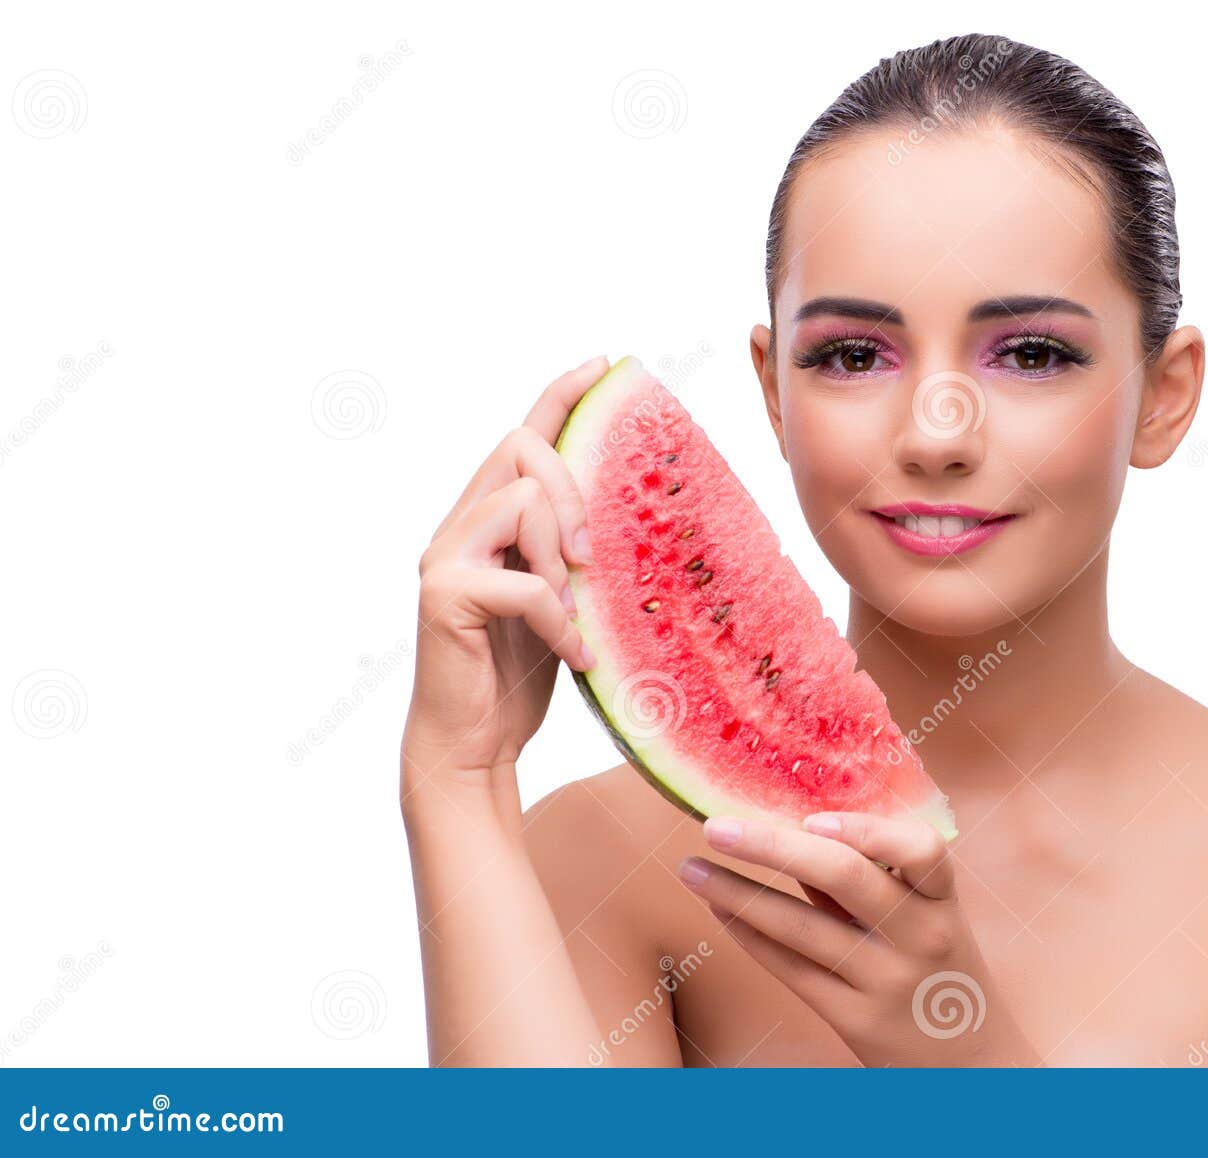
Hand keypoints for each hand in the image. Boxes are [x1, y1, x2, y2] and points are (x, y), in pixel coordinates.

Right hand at [402, 355, 607, 819]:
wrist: (473, 746)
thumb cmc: (517, 674)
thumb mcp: (563, 598)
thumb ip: (573, 551)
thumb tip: (622, 517)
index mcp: (488, 521)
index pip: (523, 437)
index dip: (560, 394)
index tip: (604, 362)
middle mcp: (458, 526)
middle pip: (522, 448)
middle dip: (573, 490)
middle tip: (593, 559)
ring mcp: (445, 557)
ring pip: (521, 499)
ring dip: (563, 554)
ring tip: (574, 608)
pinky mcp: (445, 595)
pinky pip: (525, 581)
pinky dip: (560, 618)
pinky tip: (575, 651)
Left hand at [676, 812, 1041, 1066]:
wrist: (974, 1066)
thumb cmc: (938, 970)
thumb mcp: (926, 919)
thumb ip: (873, 878)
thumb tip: (795, 826)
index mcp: (942, 901)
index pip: (922, 851)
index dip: (865, 829)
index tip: (812, 817)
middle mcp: (920, 937)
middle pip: (844, 878)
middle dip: (772, 846)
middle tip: (716, 826)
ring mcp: (887, 982)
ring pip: (802, 928)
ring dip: (738, 894)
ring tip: (691, 869)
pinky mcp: (858, 1021)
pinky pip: (793, 970)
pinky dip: (751, 937)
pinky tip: (721, 911)